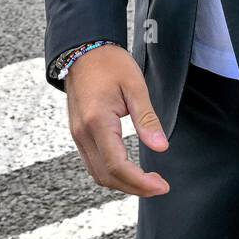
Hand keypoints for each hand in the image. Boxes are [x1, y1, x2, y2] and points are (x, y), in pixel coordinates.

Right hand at [66, 44, 170, 196]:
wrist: (83, 50)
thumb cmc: (109, 63)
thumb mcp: (135, 86)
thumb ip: (147, 119)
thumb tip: (161, 147)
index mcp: (97, 122)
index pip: (117, 165)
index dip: (140, 182)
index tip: (161, 186)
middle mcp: (83, 133)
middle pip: (106, 176)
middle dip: (134, 188)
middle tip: (159, 186)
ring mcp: (78, 135)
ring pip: (97, 174)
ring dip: (122, 184)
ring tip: (147, 181)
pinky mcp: (78, 134)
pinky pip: (93, 163)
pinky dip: (111, 173)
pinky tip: (129, 170)